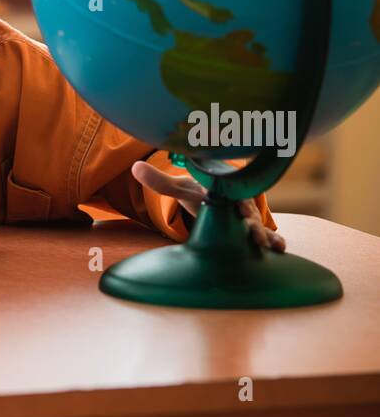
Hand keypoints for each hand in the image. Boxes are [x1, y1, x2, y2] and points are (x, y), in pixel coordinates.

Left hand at [131, 159, 286, 251]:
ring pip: (258, 223)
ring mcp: (247, 215)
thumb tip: (134, 167)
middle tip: (251, 226)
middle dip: (249, 218)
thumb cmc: (198, 191)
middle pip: (245, 209)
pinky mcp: (252, 228)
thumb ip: (159, 180)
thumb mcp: (179, 188)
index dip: (233, 200)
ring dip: (264, 233)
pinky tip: (281, 250)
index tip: (238, 208)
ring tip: (272, 245)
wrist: (215, 195)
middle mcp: (237, 201)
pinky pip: (266, 232)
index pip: (228, 193)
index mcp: (222, 188)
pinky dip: (275, 239)